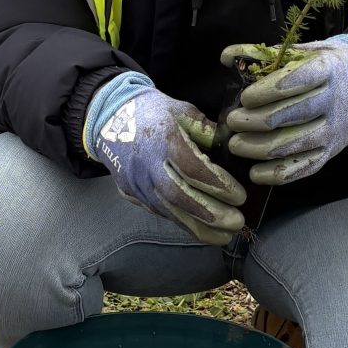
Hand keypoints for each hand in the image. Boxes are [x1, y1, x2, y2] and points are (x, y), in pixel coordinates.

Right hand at [85, 73, 247, 244]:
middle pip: (179, 195)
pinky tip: (202, 228)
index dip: (217, 185)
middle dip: (210, 213)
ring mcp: (136, 181)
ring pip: (167, 211)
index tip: (240, 196)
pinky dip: (182, 222)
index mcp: (163, 138)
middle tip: (237, 222)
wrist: (108, 117)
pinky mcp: (130, 193)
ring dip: (198, 228)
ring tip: (224, 237)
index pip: (192, 168)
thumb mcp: (182, 110)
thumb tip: (231, 148)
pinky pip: (158, 211)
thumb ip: (206, 131)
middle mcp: (147, 163)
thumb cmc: (152, 111)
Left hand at [221, 34, 347, 185]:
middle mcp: (333, 101)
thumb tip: (227, 57)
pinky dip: (277, 174)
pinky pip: (304, 168)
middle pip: (293, 115)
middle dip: (257, 121)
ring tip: (236, 144)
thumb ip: (264, 54)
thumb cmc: (326, 66)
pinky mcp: (331, 151)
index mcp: (327, 69)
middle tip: (233, 121)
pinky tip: (254, 172)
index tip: (245, 97)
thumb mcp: (304, 51)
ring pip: (295, 144)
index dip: (268, 91)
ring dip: (260, 148)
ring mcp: (334, 129)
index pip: (297, 81)